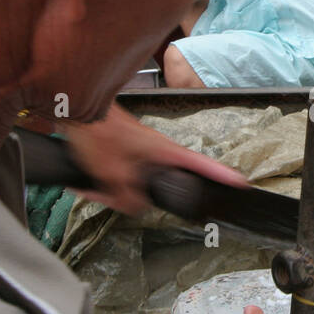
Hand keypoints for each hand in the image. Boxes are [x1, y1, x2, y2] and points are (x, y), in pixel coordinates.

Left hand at [62, 103, 247, 213]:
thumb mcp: (113, 172)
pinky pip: (117, 174)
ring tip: (91, 187)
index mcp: (164, 151)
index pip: (201, 165)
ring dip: (110, 189)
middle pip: (158, 183)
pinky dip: (101, 180)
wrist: (74, 106)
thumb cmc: (98, 131)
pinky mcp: (124, 149)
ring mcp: (140, 150)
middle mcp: (156, 150)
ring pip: (132, 182)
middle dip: (133, 197)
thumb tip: (138, 207)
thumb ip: (128, 196)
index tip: (239, 182)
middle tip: (111, 197)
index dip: (221, 175)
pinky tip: (85, 181)